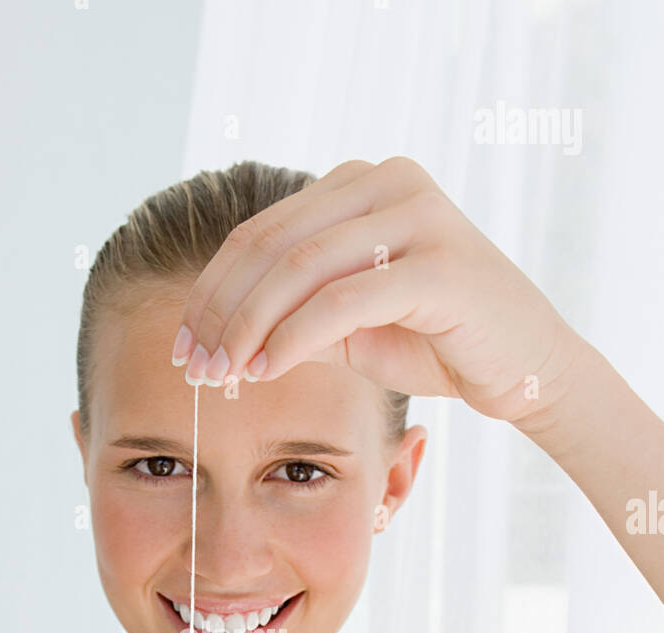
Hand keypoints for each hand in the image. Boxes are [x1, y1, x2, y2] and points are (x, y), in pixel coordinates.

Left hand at [174, 156, 584, 427]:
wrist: (525, 371)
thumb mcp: (350, 323)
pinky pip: (342, 300)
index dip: (212, 289)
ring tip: (220, 375)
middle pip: (271, 244)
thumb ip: (294, 310)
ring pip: (300, 269)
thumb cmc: (437, 345)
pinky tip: (264, 370)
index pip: (262, 231)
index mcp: (362, 183)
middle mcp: (389, 182)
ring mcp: (418, 215)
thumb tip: (219, 332)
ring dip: (247, 327)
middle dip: (220, 310)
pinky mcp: (439, 265)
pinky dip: (293, 338)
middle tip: (191, 365)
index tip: (183, 343)